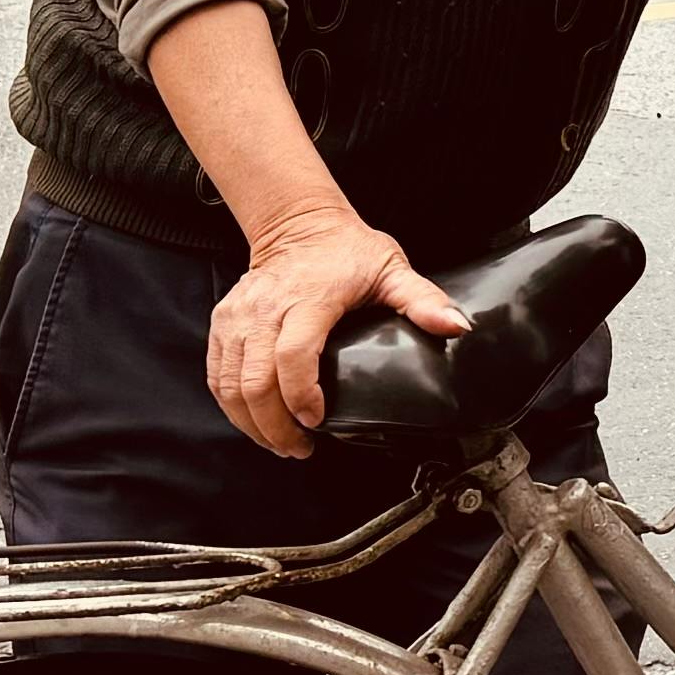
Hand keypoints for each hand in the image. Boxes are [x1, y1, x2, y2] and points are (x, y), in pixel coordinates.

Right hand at [203, 206, 469, 460]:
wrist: (300, 226)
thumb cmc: (347, 252)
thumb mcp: (393, 270)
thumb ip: (423, 300)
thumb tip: (457, 326)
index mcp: (309, 298)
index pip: (293, 356)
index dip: (301, 396)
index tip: (317, 421)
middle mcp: (266, 307)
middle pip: (255, 380)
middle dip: (274, 426)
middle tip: (299, 448)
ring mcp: (239, 315)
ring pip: (230, 384)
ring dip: (251, 423)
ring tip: (280, 442)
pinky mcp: (223, 323)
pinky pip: (217, 374)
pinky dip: (232, 405)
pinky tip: (255, 422)